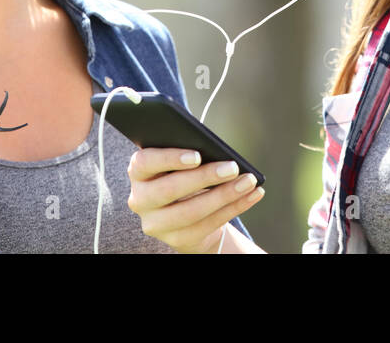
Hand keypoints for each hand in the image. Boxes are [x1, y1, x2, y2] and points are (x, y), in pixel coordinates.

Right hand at [126, 148, 263, 252]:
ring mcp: (156, 223)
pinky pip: (208, 225)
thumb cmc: (183, 174)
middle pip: (170, 189)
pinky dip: (234, 208)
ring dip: (224, 196)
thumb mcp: (178, 161)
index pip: (144, 163)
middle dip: (205, 177)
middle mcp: (140, 199)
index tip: (197, 155)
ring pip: (191, 212)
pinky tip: (251, 195)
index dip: (169, 159)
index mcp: (138, 172)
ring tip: (248, 182)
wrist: (185, 211)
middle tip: (232, 168)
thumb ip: (187, 151)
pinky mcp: (175, 240)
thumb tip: (214, 150)